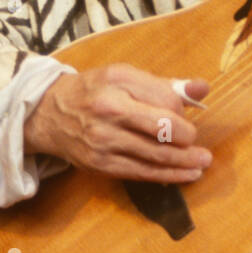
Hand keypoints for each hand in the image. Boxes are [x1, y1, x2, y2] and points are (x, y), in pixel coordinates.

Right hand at [23, 64, 211, 182]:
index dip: (181, 110)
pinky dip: (166, 175)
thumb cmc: (95, 91)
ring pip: (154, 155)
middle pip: (161, 129)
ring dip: (184, 162)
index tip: (186, 116)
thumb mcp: (126, 77)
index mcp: (118, 83)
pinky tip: (185, 175)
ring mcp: (103, 141)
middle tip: (203, 148)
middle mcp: (109, 112)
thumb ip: (164, 85)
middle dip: (187, 140)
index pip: (164, 100)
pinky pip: (140, 173)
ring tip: (203, 164)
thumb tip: (202, 88)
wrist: (48, 114)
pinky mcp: (100, 164)